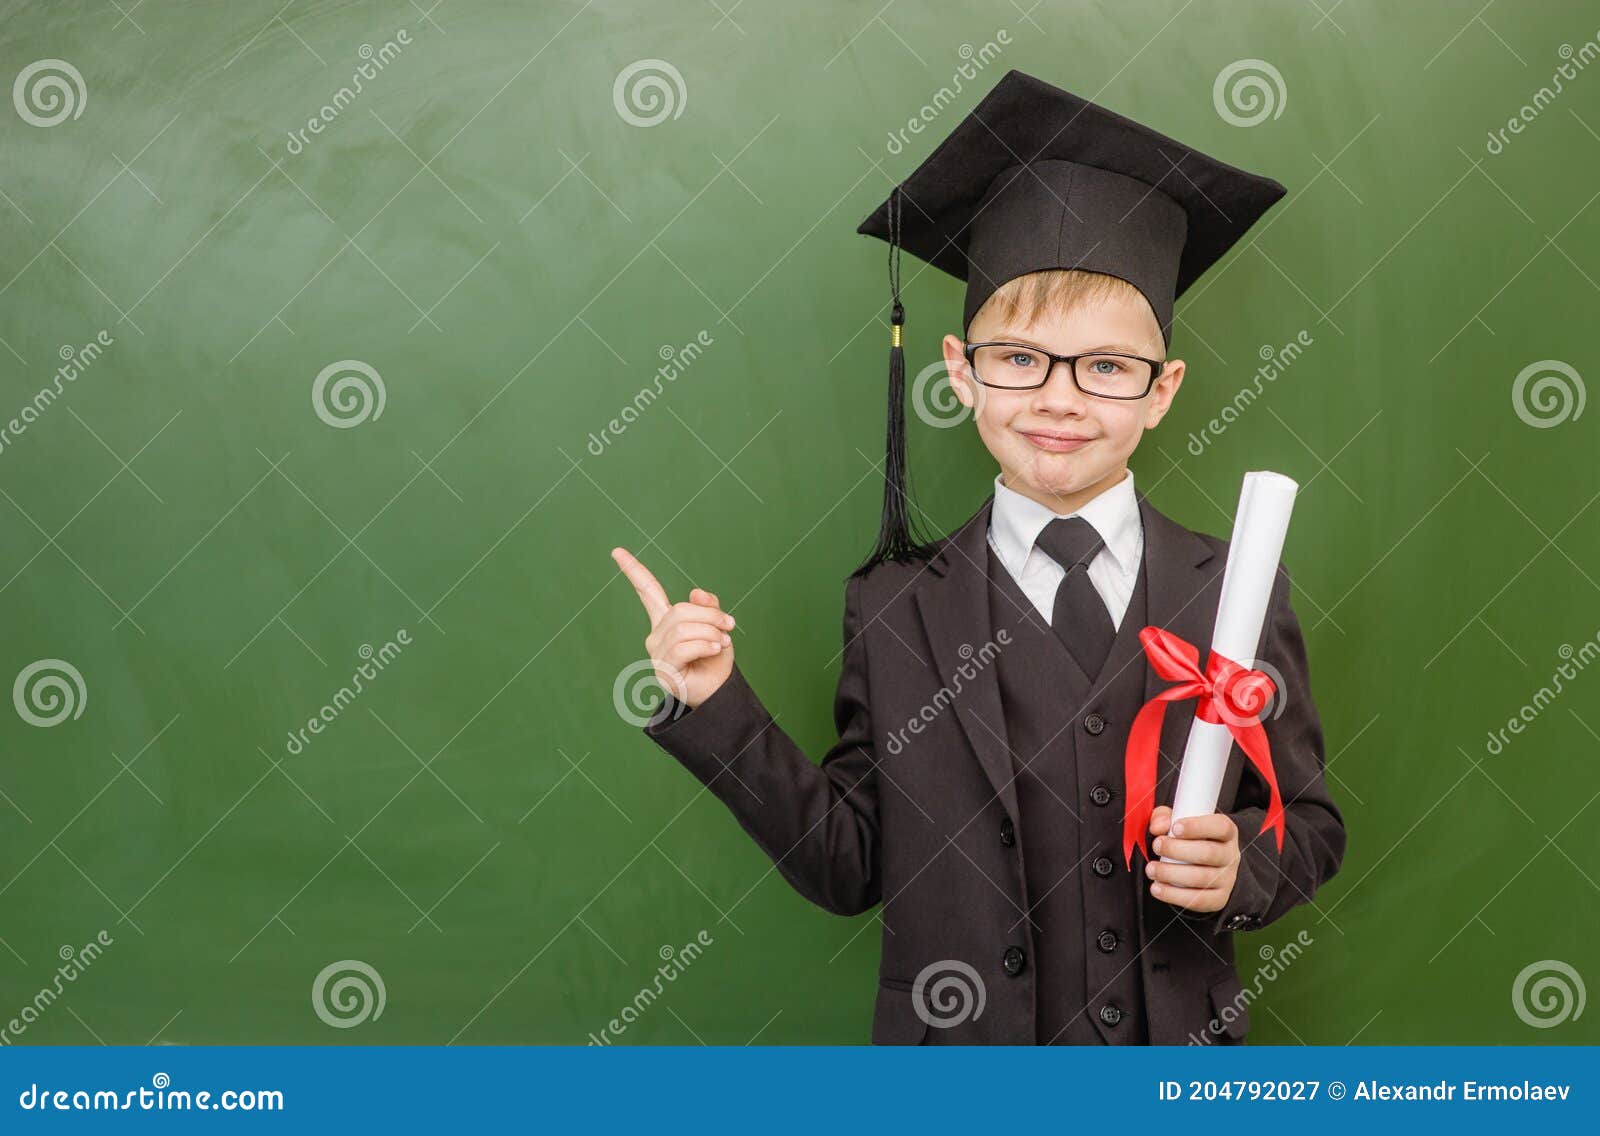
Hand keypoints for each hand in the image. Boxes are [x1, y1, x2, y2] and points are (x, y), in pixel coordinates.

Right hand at [611, 546, 735, 709]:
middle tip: (729, 626)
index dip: (633, 571)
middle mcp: (656, 634)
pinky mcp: (664, 669)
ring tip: (722, 642)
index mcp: (666, 620)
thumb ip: (708, 607)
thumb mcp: (717, 625)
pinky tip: (715, 649)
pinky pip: (684, 647)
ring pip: (683, 628)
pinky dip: (705, 645)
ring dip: (711, 632)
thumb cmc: (714, 658)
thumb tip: (696, 593)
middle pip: (680, 610)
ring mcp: (657, 653)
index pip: (647, 591)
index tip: (616, 551)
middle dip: (710, 616)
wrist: (718, 690)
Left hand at [1144, 806, 1239, 913]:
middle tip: (1156, 846)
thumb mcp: (1178, 822)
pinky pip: (1198, 900)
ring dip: (1171, 873)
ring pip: (1202, 878)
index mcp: (1226, 832)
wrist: (1204, 868)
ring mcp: (1227, 879)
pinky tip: (1157, 888)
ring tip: (1151, 869)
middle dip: (1177, 850)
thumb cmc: (1189, 839)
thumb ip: (1165, 817)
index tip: (1175, 828)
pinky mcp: (1219, 899)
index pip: (1220, 827)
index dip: (1197, 826)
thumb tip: (1158, 827)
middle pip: (1208, 853)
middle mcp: (1230, 855)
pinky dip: (1174, 895)